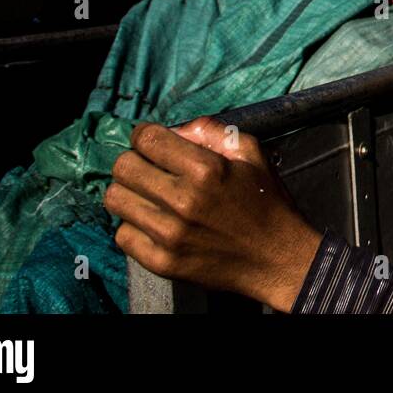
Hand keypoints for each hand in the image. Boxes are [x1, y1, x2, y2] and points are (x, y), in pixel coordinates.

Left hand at [105, 117, 322, 312]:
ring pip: (115, 199)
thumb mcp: (251, 153)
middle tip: (148, 168)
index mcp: (206, 169)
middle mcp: (183, 201)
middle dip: (134, 161)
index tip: (148, 141)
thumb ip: (211, 132)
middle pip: (123, 167)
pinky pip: (122, 235)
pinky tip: (155, 222)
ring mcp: (170, 235)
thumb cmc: (265, 202)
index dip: (143, 134)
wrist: (276, 258)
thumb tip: (174, 131)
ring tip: (149, 195)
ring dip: (129, 192)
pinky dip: (134, 225)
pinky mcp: (162, 262)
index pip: (146, 139)